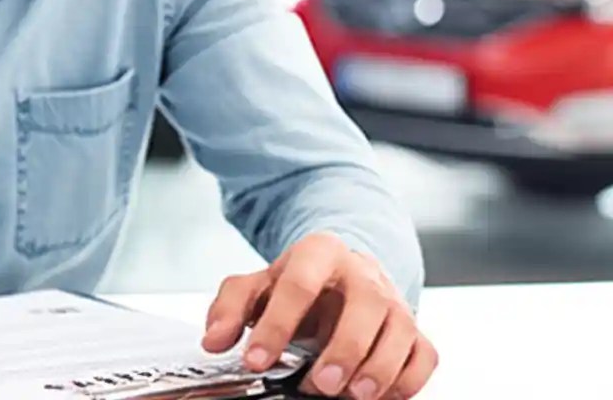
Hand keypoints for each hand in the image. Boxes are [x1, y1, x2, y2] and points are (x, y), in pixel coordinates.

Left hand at [201, 233, 436, 398]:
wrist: (338, 276)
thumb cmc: (296, 284)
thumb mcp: (256, 287)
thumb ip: (229, 307)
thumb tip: (214, 340)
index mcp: (319, 252)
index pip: (298, 283)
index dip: (275, 324)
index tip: (256, 360)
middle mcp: (363, 273)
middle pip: (366, 303)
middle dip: (343, 348)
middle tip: (318, 383)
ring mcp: (393, 301)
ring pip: (401, 330)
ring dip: (379, 369)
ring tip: (351, 394)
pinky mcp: (414, 330)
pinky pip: (424, 355)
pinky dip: (408, 380)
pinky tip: (381, 395)